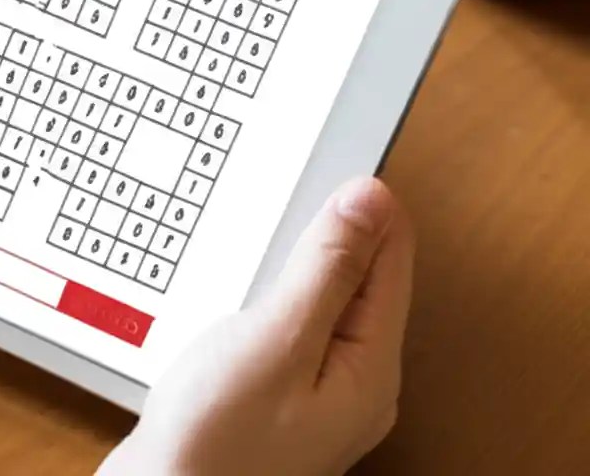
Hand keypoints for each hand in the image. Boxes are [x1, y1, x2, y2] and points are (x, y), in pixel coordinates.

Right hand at [98, 177, 414, 475]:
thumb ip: (326, 269)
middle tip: (299, 187)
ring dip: (300, 260)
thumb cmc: (214, 444)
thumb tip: (367, 202)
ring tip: (274, 227)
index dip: (367, 206)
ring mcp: (313, 391)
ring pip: (322, 301)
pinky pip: (289, 326)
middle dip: (336, 230)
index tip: (335, 162)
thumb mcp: (277, 339)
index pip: (392, 261)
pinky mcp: (273, 395)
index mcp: (370, 368)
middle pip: (362, 280)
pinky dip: (273, 293)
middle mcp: (352, 382)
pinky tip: (244, 284)